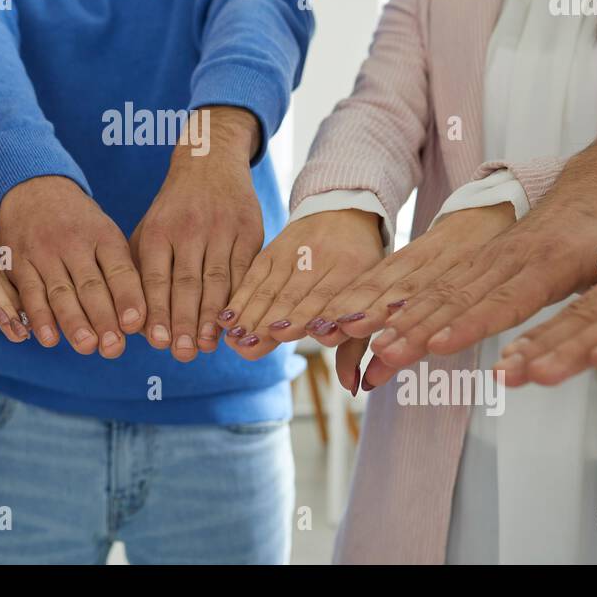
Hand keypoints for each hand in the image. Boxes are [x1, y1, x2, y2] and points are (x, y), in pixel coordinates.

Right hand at [0, 176, 144, 357]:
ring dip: (74, 322)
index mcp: (104, 236)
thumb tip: (142, 322)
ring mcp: (44, 253)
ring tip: (87, 346)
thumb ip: (121, 274)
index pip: (120, 270)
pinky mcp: (19, 263)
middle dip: (104, 318)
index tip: (136, 324)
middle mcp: (74, 243)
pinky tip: (49, 338)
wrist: (35, 187)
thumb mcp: (105, 235)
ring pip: (61, 292)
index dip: (128, 297)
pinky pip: (30, 293)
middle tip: (114, 348)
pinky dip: (39, 317)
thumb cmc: (80, 223)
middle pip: (91, 285)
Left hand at [130, 106, 261, 361]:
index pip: (155, 277)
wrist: (210, 162)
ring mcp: (222, 229)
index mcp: (159, 229)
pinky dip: (238, 299)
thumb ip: (139, 270)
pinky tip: (233, 322)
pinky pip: (244, 272)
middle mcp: (189, 228)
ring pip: (217, 281)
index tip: (156, 343)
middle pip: (186, 283)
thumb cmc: (172, 210)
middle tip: (181, 355)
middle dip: (183, 322)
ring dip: (211, 318)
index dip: (156, 311)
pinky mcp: (249, 231)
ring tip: (206, 346)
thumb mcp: (148, 229)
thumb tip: (134, 323)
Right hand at [220, 209, 383, 360]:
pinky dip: (239, 297)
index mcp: (353, 270)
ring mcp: (294, 253)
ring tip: (234, 337)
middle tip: (250, 346)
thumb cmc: (360, 266)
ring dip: (250, 313)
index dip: (306, 317)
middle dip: (270, 322)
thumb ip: (357, 344)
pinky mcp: (273, 250)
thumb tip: (352, 385)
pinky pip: (254, 275)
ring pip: (270, 287)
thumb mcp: (370, 300)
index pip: (327, 299)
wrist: (343, 211)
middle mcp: (321, 260)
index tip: (287, 336)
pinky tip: (226, 316)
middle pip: (293, 296)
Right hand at [354, 184, 596, 388]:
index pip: (505, 300)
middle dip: (417, 329)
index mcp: (550, 261)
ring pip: (440, 290)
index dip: (470, 325)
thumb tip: (595, 356)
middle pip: (457, 297)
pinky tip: (384, 327)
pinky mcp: (478, 258)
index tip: (437, 346)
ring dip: (405, 321)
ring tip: (376, 348)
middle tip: (384, 356)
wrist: (596, 183)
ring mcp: (489, 255)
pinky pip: (437, 282)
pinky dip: (408, 306)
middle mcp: (510, 256)